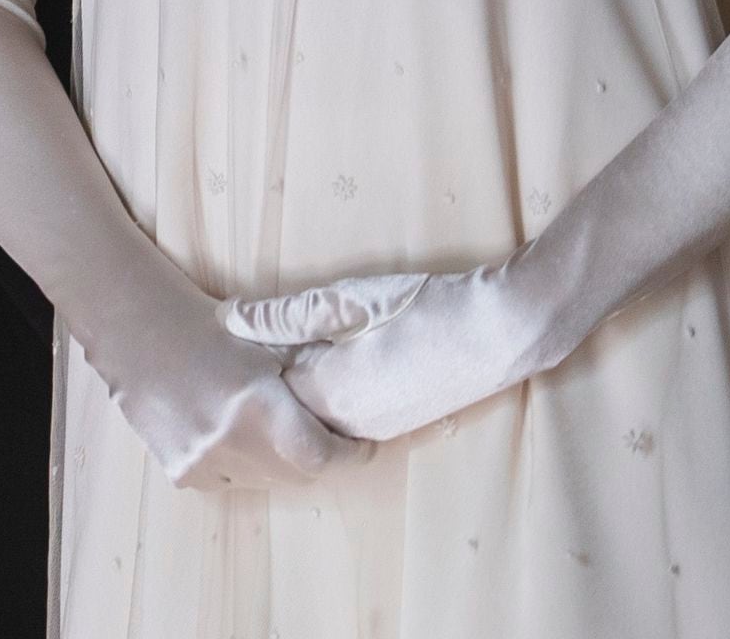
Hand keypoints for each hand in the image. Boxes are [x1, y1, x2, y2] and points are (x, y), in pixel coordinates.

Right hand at [90, 298, 370, 489]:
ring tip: (264, 425)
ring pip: (266, 480)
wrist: (138, 332)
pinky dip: (242, 463)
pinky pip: (233, 480)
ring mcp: (203, 462)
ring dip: (277, 461)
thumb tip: (354, 401)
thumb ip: (309, 375)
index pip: (323, 456)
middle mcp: (231, 442)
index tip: (363, 445)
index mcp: (256, 404)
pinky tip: (226, 429)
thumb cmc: (208, 328)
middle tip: (317, 431)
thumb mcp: (266, 341)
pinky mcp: (184, 474)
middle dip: (315, 456)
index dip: (351, 456)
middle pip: (297, 472)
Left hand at [230, 262, 554, 442]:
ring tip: (294, 343)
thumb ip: (285, 314)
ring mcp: (374, 429)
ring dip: (299, 384)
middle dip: (266, 377)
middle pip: (285, 405)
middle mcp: (346, 423)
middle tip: (257, 337)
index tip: (230, 334)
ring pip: (314, 413)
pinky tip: (337, 358)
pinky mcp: (396, 424)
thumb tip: (228, 319)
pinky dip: (329, 393)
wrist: (502, 330)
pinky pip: (345, 416)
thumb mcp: (348, 300)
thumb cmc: (423, 307)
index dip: (245, 358)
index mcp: (326, 392)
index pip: (261, 386)